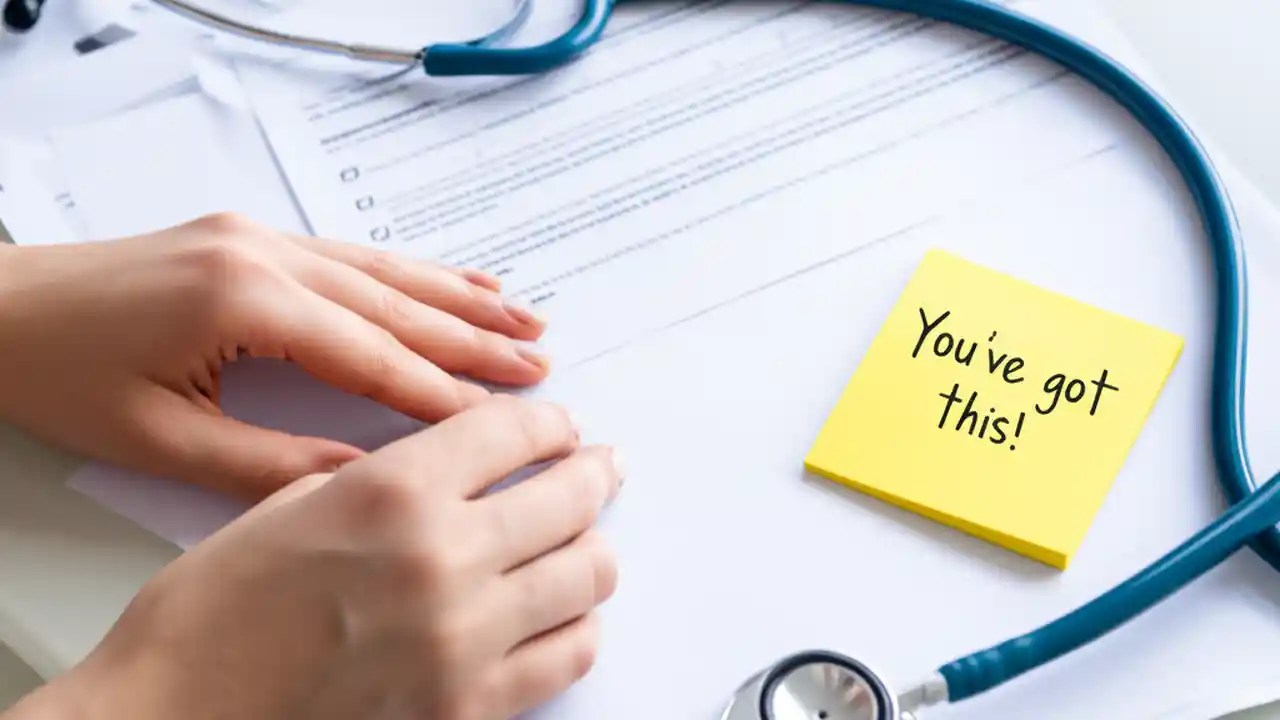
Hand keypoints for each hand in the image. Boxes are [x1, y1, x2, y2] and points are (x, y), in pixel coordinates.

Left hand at [0, 213, 550, 497]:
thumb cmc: (53, 373)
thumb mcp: (161, 439)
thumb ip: (272, 463)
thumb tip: (363, 478)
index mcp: (242, 300)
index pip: (370, 355)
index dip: (442, 394)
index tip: (502, 421)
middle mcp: (261, 253)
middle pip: (394, 303)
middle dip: (473, 338)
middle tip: (541, 364)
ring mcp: (256, 236)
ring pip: (382, 270)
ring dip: (457, 297)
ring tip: (523, 318)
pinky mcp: (248, 236)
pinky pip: (350, 254)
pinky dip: (409, 271)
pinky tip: (451, 279)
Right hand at [8, 397, 623, 719]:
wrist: (173, 718)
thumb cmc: (208, 615)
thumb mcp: (289, 506)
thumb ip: (388, 479)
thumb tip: (461, 465)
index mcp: (391, 494)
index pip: (513, 432)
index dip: (549, 424)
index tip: (560, 429)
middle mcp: (441, 559)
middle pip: (568, 496)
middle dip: (592, 473)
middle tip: (600, 468)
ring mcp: (464, 640)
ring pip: (587, 574)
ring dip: (591, 547)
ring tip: (584, 539)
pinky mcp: (470, 706)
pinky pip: (568, 654)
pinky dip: (576, 625)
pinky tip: (562, 612)